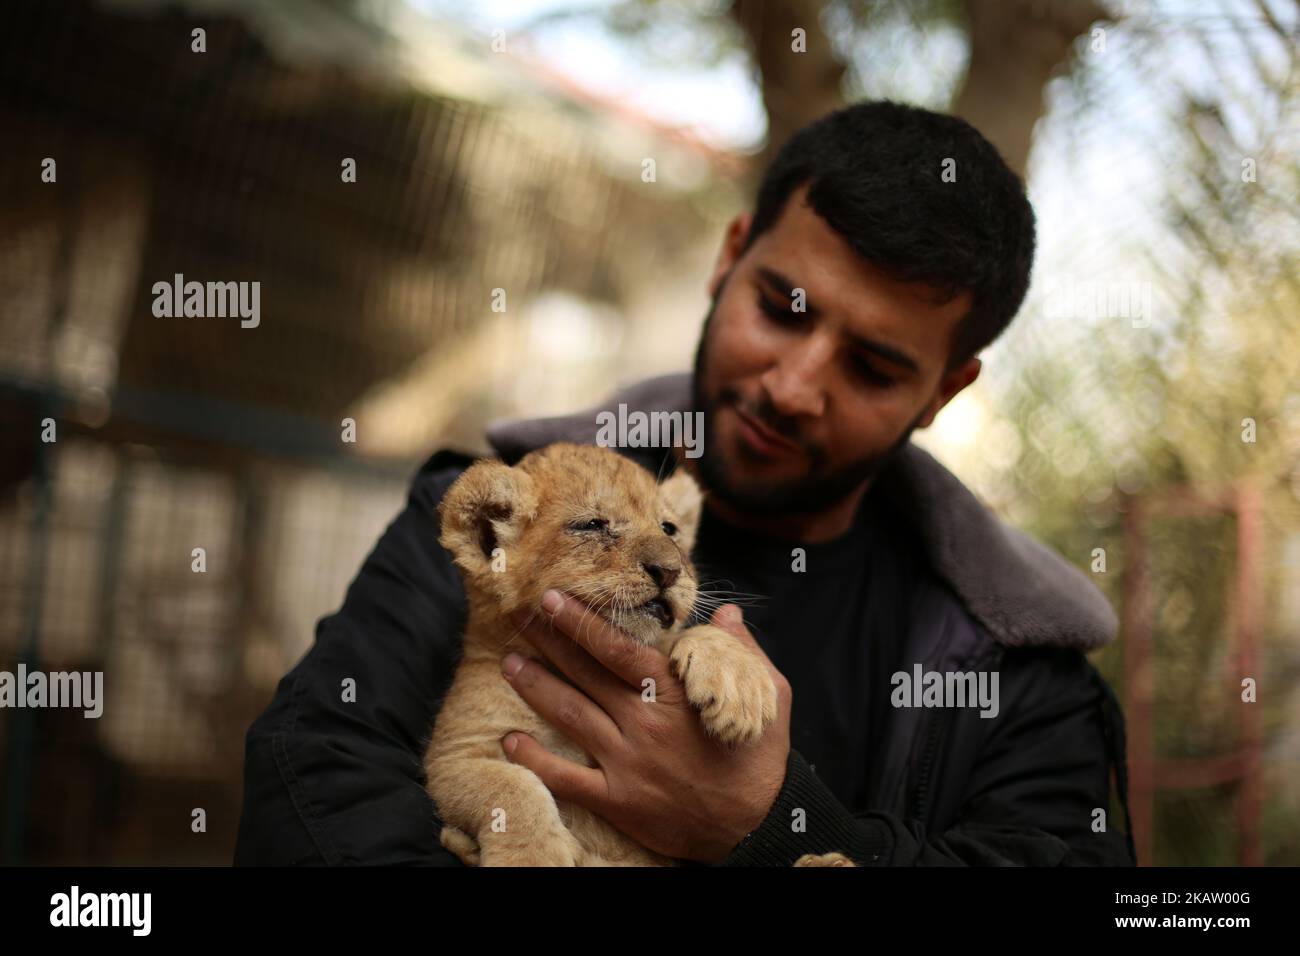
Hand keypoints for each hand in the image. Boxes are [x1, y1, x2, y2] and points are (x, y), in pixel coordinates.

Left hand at [500, 590, 791, 862]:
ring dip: (535, 687)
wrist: (757, 826)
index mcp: (675, 693)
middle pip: (584, 674)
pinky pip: (566, 778)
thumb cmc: (759, 758)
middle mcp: (644, 723)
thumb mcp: (771, 696)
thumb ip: (745, 651)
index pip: (616, 649)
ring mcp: (627, 763)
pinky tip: (511, 741)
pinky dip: (535, 759)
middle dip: (548, 642)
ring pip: (569, 715)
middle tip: (520, 617)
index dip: (581, 622)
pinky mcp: (617, 800)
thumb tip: (726, 614)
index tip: (553, 599)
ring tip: (509, 663)